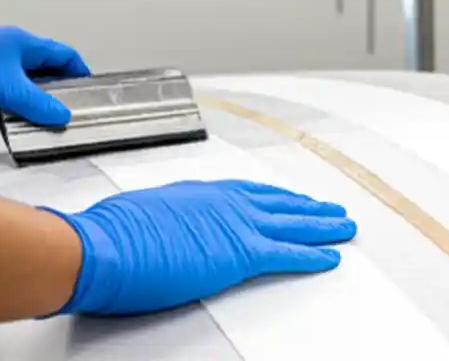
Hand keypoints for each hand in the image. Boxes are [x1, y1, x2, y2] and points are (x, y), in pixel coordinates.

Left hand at [0, 7, 89, 126]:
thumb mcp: (2, 90)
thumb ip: (37, 104)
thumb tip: (63, 116)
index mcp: (25, 44)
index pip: (66, 55)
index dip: (81, 73)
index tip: (88, 94)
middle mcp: (12, 46)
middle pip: (48, 65)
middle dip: (59, 88)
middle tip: (65, 111)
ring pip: (27, 75)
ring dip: (35, 94)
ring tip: (40, 116)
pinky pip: (7, 80)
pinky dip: (15, 95)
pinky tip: (10, 111)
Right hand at [46, 180, 355, 315]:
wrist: (104, 246)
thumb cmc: (111, 235)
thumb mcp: (143, 214)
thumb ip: (166, 218)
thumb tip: (166, 225)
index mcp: (201, 193)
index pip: (250, 192)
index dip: (277, 196)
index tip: (293, 198)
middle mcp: (225, 203)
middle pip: (280, 203)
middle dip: (309, 207)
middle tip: (332, 209)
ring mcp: (236, 225)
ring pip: (293, 223)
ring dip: (323, 226)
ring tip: (345, 227)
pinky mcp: (241, 253)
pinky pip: (287, 253)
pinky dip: (312, 255)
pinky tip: (330, 256)